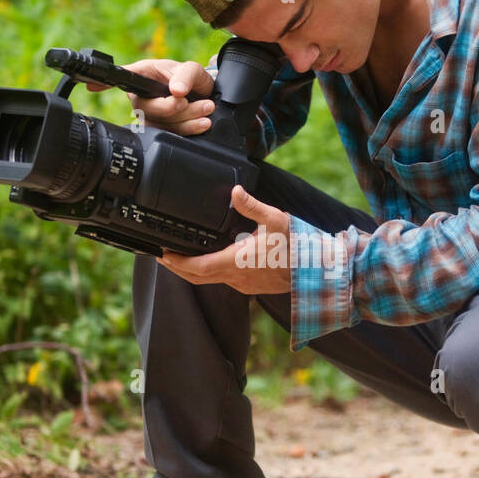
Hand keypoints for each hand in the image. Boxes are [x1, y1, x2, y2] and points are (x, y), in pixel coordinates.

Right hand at [86, 58, 215, 135]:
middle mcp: (139, 98)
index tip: (90, 84)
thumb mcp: (191, 69)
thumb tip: (177, 91)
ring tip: (207, 107)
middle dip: (175, 108)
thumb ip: (185, 76)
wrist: (206, 97)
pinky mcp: (161, 132)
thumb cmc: (190, 79)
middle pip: (147, 109)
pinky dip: (190, 129)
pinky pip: (171, 136)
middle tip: (196, 101)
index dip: (102, 82)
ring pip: (162, 124)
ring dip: (188, 119)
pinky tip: (202, 122)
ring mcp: (149, 117)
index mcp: (140, 76)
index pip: (118, 78)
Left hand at [157, 185, 291, 294]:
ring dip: (193, 271)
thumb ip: (252, 205)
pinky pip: (223, 281)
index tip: (163, 255)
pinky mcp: (250, 287)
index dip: (177, 262)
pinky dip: (210, 273)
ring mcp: (243, 285)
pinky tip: (211, 261)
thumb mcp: (274, 219)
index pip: (197, 267)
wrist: (315, 269)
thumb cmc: (296, 245)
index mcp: (236, 261)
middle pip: (197, 277)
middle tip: (163, 258)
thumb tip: (235, 190)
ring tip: (181, 259)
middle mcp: (236, 277)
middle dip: (178, 268)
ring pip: (210, 281)